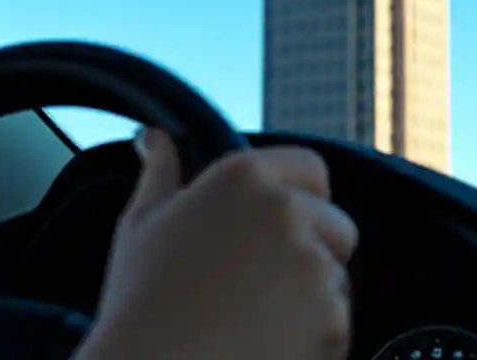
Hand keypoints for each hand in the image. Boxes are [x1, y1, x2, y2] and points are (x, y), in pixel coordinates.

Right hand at [76, 129, 357, 359]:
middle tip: (261, 284)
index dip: (301, 198)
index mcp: (244, 177)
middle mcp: (287, 210)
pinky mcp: (332, 319)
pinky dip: (314, 337)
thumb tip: (154, 137)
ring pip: (337, 279)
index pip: (311, 169)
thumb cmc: (139, 300)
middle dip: (314, 251)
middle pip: (337, 226)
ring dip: (312, 297)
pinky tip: (265, 344)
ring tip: (255, 319)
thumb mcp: (141, 224)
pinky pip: (338, 323)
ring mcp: (314, 265)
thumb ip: (160, 172)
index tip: (276, 228)